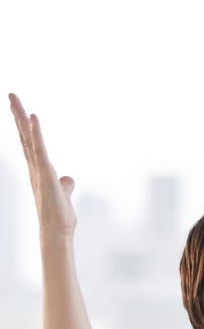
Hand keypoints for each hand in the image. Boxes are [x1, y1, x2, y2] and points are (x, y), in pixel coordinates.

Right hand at [9, 93, 76, 241]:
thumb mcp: (63, 195)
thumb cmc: (59, 218)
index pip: (29, 144)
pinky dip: (36, 133)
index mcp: (39, 171)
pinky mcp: (45, 173)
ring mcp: (38, 170)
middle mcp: (34, 168)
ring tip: (13, 97)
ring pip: (27, 138)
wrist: (57, 232)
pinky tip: (34, 117)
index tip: (20, 111)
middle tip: (11, 95)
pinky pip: (40, 149)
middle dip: (17, 115)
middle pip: (23, 136)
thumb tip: (68, 178)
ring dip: (21, 117)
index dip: (24, 127)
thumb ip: (65, 184)